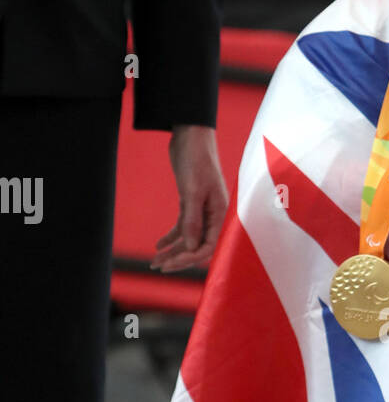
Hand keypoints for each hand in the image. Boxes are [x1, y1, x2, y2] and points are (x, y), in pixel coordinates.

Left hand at [150, 125, 227, 272]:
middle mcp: (214, 215)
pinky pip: (183, 226)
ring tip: (154, 261)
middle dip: (178, 259)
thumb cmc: (196, 159)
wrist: (191, 134)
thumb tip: (191, 247)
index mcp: (220, 213)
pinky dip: (171, 236)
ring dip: (172, 250)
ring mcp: (203, 210)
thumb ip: (193, 220)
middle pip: (198, 246)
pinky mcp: (191, 203)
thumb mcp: (192, 190)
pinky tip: (158, 245)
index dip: (189, 259)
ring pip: (189, 238)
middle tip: (157, 267)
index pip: (208, 246)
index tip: (169, 265)